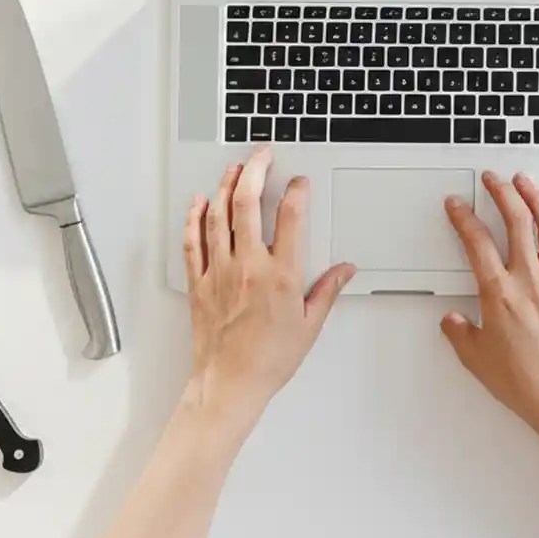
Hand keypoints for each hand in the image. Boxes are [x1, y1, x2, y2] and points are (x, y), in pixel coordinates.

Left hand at [183, 146, 355, 414]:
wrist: (231, 383)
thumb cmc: (269, 359)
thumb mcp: (310, 325)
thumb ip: (327, 290)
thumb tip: (345, 269)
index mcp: (282, 275)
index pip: (291, 217)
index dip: (297, 191)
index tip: (300, 183)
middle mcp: (249, 266)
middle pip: (248, 202)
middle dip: (257, 169)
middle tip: (263, 154)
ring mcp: (220, 271)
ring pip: (218, 214)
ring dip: (226, 185)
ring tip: (235, 168)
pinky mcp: (199, 281)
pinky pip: (193, 240)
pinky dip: (194, 216)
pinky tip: (199, 202)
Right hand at [441, 171, 538, 443]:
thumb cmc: (522, 381)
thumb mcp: (475, 357)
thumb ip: (459, 332)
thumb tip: (452, 320)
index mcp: (499, 293)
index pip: (476, 242)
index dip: (463, 217)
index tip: (456, 205)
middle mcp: (529, 281)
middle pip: (516, 221)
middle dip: (501, 192)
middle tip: (492, 179)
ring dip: (536, 197)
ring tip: (526, 181)